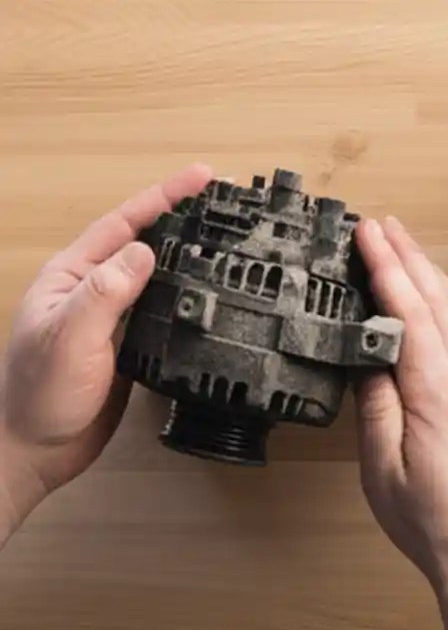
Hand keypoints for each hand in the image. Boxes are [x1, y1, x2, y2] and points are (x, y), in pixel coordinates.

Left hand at [0, 164, 213, 529]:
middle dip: (182, 220)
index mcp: (70, 277)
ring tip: (230, 245)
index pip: (122, 225)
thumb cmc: (40, 394)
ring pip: (157, 278)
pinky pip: (162, 313)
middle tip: (226, 206)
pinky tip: (213, 299)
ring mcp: (110, 320)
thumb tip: (145, 250)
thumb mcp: (70, 336)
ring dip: (190, 259)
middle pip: (142, 243)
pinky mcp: (128, 348)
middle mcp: (91, 291)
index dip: (162, 198)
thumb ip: (104, 293)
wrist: (34, 451)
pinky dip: (189, 299)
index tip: (201, 178)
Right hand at [353, 217, 447, 590]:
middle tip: (382, 222)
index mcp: (441, 394)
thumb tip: (367, 353)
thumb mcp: (383, 468)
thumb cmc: (433, 523)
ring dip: (433, 275)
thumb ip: (375, 404)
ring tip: (406, 246)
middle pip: (439, 302)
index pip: (410, 313)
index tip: (367, 232)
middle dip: (410, 257)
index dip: (387, 267)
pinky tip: (439, 299)